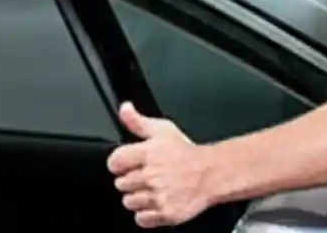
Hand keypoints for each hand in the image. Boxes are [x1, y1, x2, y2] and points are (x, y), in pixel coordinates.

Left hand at [107, 102, 214, 227]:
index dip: (119, 163)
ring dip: (137, 197)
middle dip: (131, 180)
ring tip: (152, 189)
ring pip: (129, 202)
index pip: (115, 162)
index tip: (128, 163)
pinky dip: (146, 213)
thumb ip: (138, 121)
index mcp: (147, 153)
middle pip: (120, 184)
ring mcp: (157, 196)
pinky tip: (156, 202)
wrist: (211, 174)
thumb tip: (124, 108)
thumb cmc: (187, 153)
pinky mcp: (164, 213)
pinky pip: (141, 218)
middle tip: (146, 176)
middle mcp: (151, 176)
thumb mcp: (163, 130)